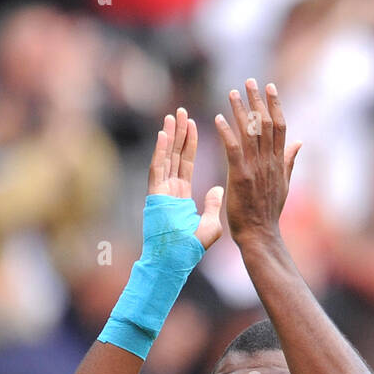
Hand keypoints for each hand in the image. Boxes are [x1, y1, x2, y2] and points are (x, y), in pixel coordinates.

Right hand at [148, 106, 223, 250]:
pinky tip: (165, 134)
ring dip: (170, 136)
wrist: (173, 262)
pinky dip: (161, 151)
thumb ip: (213, 204)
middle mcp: (169, 190)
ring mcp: (161, 191)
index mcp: (181, 195)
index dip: (190, 144)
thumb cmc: (189, 249)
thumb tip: (218, 188)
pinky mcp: (155, 195)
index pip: (186, 163)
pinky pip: (158, 169)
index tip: (194, 125)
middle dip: (180, 133)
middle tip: (183, 111)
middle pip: (175, 155)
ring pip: (166, 158)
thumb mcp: (209, 224)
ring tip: (174, 116)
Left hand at [215, 78, 302, 243]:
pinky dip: (226, 132)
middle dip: (257, 100)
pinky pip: (233, 149)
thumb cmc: (269, 212)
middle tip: (249, 81)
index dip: (275, 105)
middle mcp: (268, 162)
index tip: (270, 87)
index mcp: (279, 162)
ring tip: (232, 92)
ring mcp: (255, 168)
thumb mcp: (285, 184)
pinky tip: (218, 118)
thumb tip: (299, 142)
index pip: (279, 126)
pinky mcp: (239, 177)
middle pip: (265, 123)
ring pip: (249, 132)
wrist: (260, 235)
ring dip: (240, 110)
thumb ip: (289, 160)